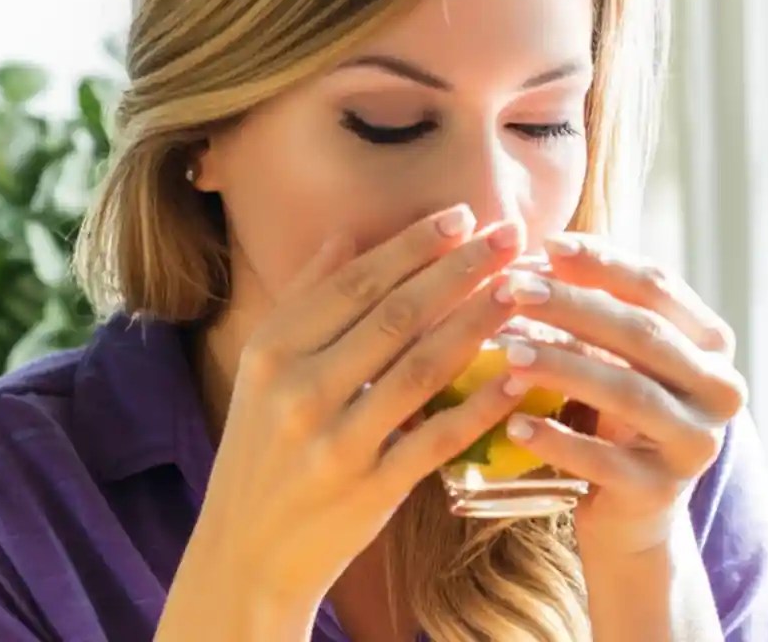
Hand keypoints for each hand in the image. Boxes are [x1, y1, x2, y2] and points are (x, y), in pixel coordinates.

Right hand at [167, 205, 527, 619]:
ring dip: (479, 323)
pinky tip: (518, 376)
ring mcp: (336, 443)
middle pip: (396, 315)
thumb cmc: (263, 447)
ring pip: (422, 369)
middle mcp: (301, 391)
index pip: (356, 283)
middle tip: (510, 235)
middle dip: (459, 269)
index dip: (414, 245)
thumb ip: (305, 299)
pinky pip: (436, 439)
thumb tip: (345, 233)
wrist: (245, 551)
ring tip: (522, 289)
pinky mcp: (370, 490)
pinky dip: (479, 407)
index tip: (464, 215)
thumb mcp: (263, 369)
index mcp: (274, 351)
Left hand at [495, 233, 745, 554]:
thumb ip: (597, 306)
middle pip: (643, 335)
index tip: (547, 245)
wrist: (632, 510)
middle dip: (574, 307)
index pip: (659, 287)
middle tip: (512, 290)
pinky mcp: (662, 492)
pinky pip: (604, 461)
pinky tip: (513, 425)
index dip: (604, 263)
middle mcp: (720, 389)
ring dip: (563, 367)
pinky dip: (557, 441)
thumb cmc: (616, 413)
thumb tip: (541, 251)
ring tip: (509, 352)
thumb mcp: (618, 355)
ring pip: (628, 393)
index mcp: (713, 343)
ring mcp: (696, 443)